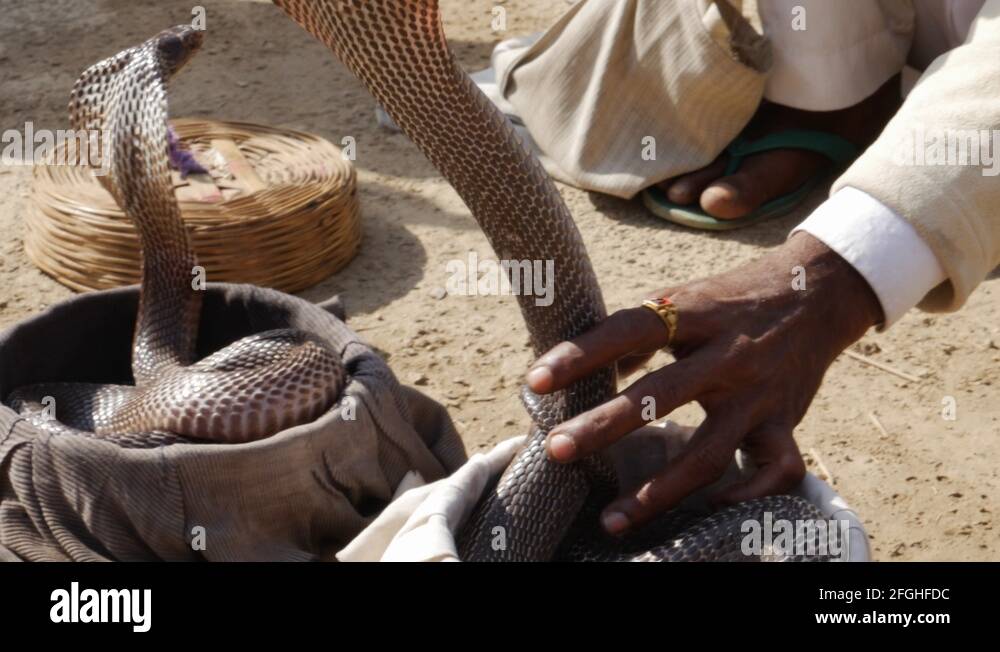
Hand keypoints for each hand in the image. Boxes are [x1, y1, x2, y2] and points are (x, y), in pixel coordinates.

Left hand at [526, 232, 882, 534]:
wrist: (816, 292)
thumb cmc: (733, 298)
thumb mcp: (686, 299)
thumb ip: (638, 331)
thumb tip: (578, 364)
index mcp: (695, 313)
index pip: (629, 329)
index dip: (581, 354)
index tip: (535, 381)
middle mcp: (728, 354)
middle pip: (661, 396)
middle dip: (604, 427)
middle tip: (556, 450)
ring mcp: (759, 394)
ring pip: (709, 453)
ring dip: (658, 492)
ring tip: (611, 519)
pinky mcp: (785, 421)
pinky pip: (776, 471)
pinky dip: (745, 497)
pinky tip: (708, 509)